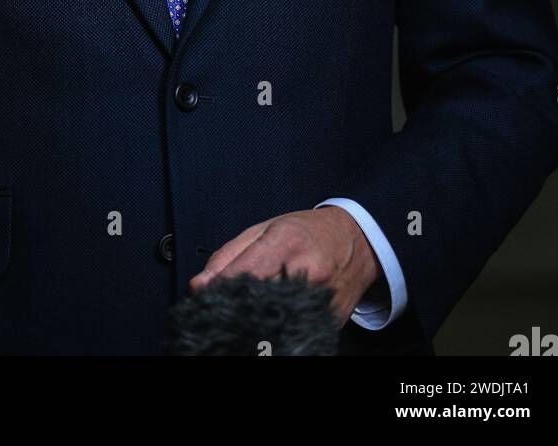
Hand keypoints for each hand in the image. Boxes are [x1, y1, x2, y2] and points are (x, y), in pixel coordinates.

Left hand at [188, 206, 381, 328]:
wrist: (357, 241)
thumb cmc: (307, 232)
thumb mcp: (264, 228)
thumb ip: (229, 255)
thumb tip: (200, 285)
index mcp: (288, 242)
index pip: (244, 272)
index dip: (219, 287)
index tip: (205, 295)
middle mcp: (307, 272)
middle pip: (258, 300)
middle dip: (236, 305)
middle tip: (225, 305)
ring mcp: (321, 300)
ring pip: (274, 320)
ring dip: (255, 319)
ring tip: (249, 311)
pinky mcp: (330, 321)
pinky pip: (293, 329)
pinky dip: (277, 327)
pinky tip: (270, 318)